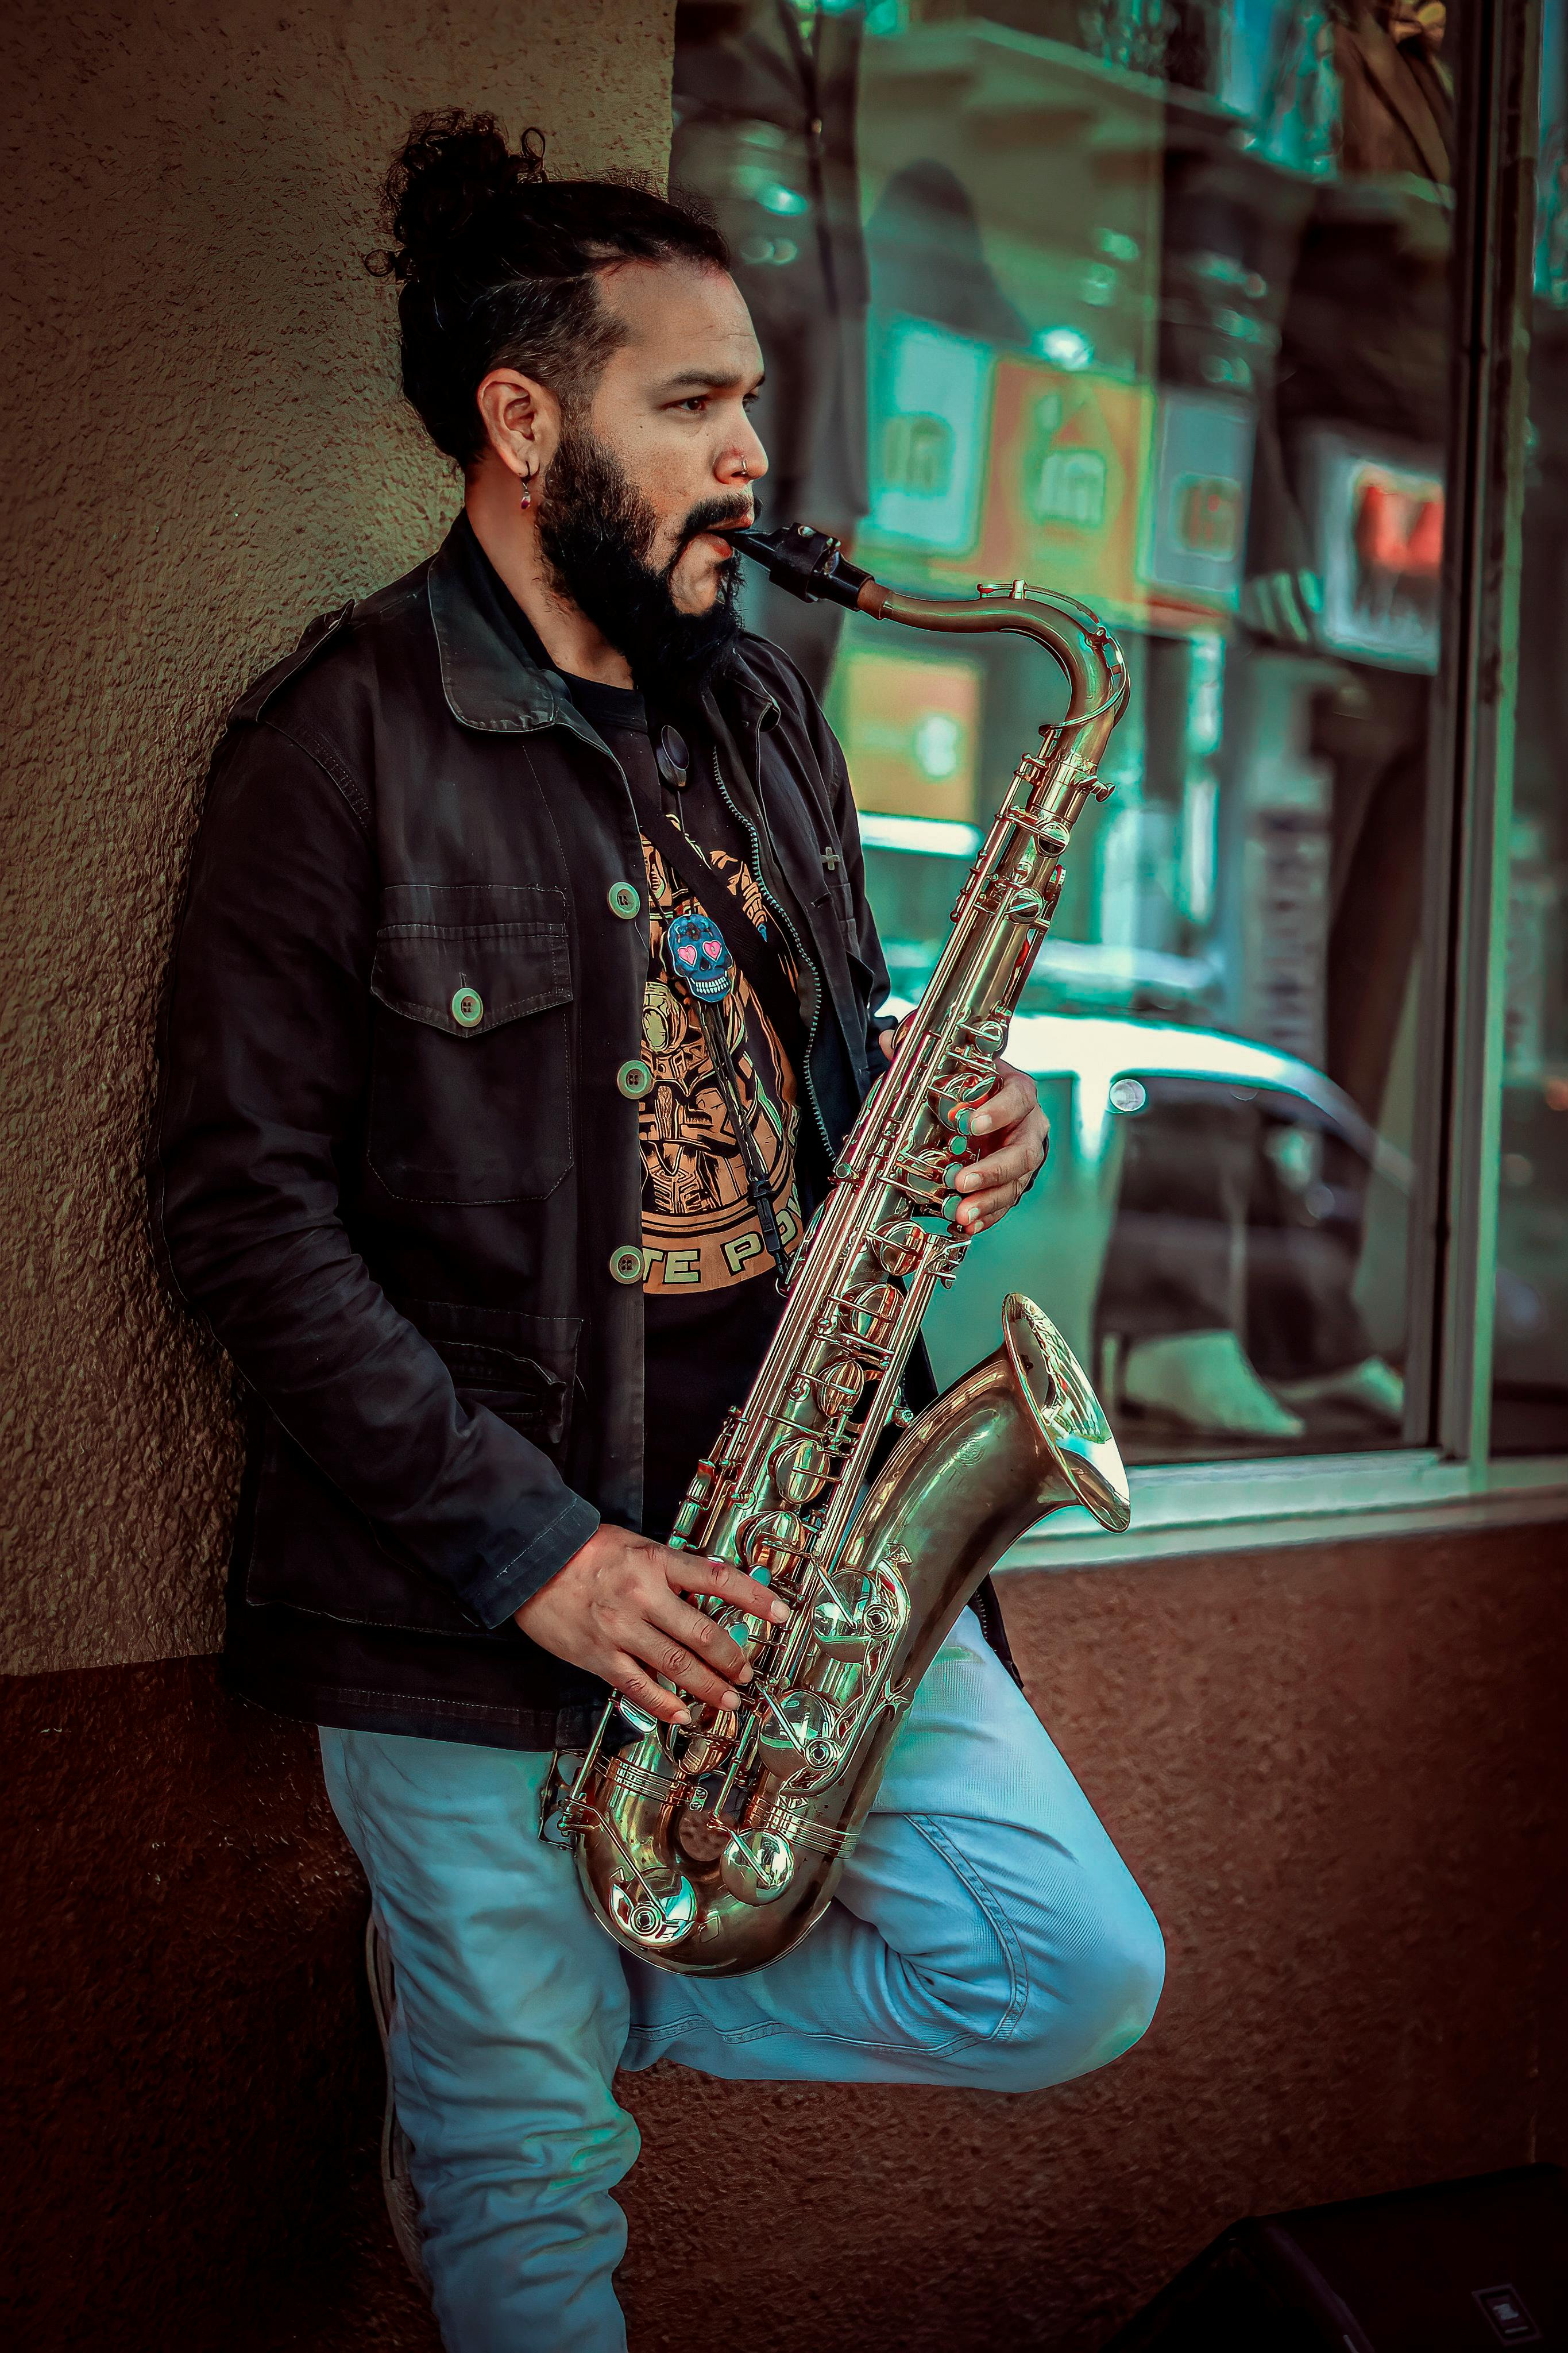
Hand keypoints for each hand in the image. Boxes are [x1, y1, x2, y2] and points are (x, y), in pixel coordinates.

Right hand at [515, 1523, 790, 1727]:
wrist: (532, 1561)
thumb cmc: (586, 1552)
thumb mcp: (637, 1547)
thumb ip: (673, 1570)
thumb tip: (712, 1587)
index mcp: (656, 1563)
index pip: (718, 1580)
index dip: (754, 1597)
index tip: (780, 1612)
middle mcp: (643, 1597)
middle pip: (702, 1633)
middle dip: (732, 1657)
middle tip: (747, 1672)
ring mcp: (621, 1630)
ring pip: (676, 1666)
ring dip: (708, 1688)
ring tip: (729, 1701)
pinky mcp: (599, 1656)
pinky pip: (638, 1686)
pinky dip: (664, 1704)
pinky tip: (682, 1714)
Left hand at [879, 1020, 1048, 1234]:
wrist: (994, 1110)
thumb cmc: (977, 1089)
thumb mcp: (957, 1069)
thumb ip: (925, 1057)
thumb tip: (888, 1038)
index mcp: (1017, 1092)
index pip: (1017, 1099)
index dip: (998, 1111)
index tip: (969, 1122)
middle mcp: (1028, 1126)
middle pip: (1023, 1151)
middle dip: (993, 1169)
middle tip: (962, 1180)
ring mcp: (1024, 1157)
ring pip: (1017, 1182)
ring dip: (989, 1200)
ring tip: (962, 1213)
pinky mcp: (1014, 1181)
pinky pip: (1006, 1201)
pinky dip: (988, 1215)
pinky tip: (968, 1224)